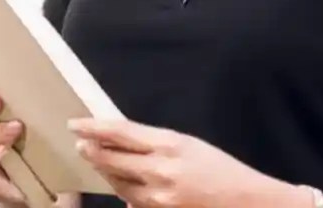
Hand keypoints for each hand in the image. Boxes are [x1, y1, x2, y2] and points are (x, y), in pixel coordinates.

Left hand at [69, 118, 297, 207]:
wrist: (247, 201)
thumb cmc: (220, 169)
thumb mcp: (187, 144)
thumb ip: (154, 144)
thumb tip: (121, 143)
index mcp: (169, 144)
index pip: (120, 132)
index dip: (93, 127)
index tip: (75, 124)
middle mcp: (160, 169)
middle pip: (111, 158)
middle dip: (92, 151)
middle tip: (79, 144)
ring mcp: (159, 196)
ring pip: (118, 183)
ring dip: (105, 171)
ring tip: (98, 161)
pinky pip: (133, 202)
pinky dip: (124, 191)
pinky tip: (122, 185)